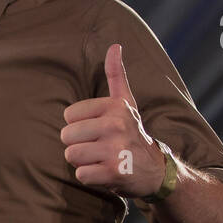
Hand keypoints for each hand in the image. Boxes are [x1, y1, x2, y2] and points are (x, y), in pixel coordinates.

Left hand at [60, 44, 164, 197]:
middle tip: (99, 147)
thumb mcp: (126, 102)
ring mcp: (116, 150)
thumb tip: (115, 45)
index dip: (79, 126)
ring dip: (83, 161)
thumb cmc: (132, 133)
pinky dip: (90, 177)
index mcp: (114, 106)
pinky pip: (81, 175)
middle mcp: (116, 125)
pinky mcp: (115, 172)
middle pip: (66, 136)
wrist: (156, 170)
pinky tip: (105, 172)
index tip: (99, 130)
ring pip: (71, 155)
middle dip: (78, 145)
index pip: (68, 116)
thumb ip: (116, 74)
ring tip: (102, 159)